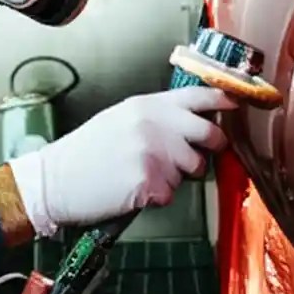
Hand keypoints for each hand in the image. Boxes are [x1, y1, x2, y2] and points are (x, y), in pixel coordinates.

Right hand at [8, 87, 234, 234]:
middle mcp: (154, 125)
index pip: (198, 96)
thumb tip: (195, 121)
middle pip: (209, 135)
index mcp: (147, 105)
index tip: (239, 105)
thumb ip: (158, 116)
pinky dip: (156, 196)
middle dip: (208, 149)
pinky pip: (171, 193)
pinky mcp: (149, 183)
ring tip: (143, 174)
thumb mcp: (121, 118)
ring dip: (175, 177)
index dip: (225, 101)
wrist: (54, 180)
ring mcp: (153, 154)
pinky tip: (133, 190)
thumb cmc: (86, 152)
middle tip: (194, 157)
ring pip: (192, 169)